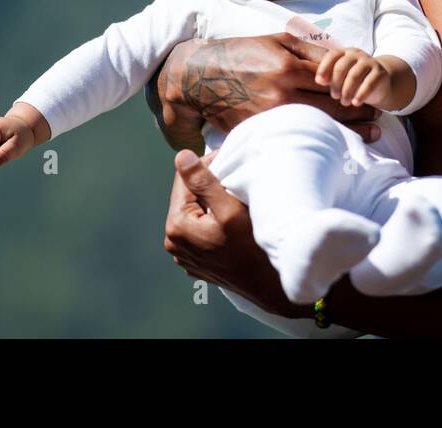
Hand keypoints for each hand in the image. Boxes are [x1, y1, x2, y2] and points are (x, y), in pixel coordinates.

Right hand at [157, 33, 383, 141]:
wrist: (201, 75)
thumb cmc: (243, 52)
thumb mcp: (278, 40)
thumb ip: (312, 50)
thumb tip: (344, 57)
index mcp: (288, 68)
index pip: (333, 84)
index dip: (356, 93)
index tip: (373, 99)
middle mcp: (281, 94)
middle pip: (330, 109)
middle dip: (358, 116)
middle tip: (377, 121)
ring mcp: (269, 116)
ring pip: (316, 127)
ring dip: (344, 132)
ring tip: (367, 135)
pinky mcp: (258, 131)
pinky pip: (294, 137)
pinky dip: (315, 141)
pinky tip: (332, 145)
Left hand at [163, 149, 303, 318]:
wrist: (267, 285)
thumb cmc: (252, 247)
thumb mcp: (229, 210)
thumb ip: (203, 182)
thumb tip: (181, 156)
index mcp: (176, 226)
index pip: (184, 180)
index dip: (207, 164)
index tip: (229, 159)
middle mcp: (174, 242)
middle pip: (188, 197)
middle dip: (208, 184)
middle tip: (234, 177)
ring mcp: (184, 254)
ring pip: (194, 212)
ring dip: (210, 202)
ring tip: (233, 198)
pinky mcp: (195, 260)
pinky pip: (199, 230)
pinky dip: (211, 220)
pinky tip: (230, 221)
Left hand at [314, 47, 391, 107]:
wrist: (380, 82)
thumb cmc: (355, 80)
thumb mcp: (341, 77)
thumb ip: (330, 77)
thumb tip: (319, 81)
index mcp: (344, 53)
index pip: (331, 56)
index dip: (324, 68)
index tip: (320, 82)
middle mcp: (356, 54)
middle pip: (341, 67)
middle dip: (335, 83)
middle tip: (335, 96)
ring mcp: (369, 62)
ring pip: (354, 75)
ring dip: (346, 91)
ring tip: (344, 102)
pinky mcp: (379, 73)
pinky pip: (369, 83)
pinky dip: (361, 94)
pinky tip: (356, 103)